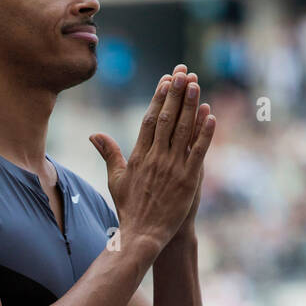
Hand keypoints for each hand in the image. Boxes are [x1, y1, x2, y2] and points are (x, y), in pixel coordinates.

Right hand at [89, 64, 214, 252]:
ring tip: (195, 84)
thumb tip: (94, 134)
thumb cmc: (129, 208)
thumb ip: (108, 153)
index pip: (149, 120)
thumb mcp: (115, 179)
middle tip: (183, 72)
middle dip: (175, 94)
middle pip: (166, 119)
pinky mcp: (188, 180)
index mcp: (139, 156)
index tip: (165, 80)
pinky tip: (211, 115)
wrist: (142, 234)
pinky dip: (205, 134)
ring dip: (190, 106)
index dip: (158, 98)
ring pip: (182, 130)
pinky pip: (198, 152)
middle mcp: (155, 158)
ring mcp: (172, 168)